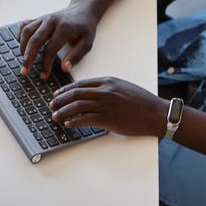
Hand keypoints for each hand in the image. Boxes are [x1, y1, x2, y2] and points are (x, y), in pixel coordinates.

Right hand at [18, 0, 99, 78]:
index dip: (46, 64)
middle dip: (28, 57)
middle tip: (24, 71)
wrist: (83, 9)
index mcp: (64, 27)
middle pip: (35, 39)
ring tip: (24, 61)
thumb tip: (65, 68)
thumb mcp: (87, 42)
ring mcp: (44, 18)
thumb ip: (76, 55)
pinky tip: (22, 45)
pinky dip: (20, 35)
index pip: (51, 48)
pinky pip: (24, 25)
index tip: (43, 76)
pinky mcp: (39, 17)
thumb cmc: (85, 27)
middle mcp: (52, 20)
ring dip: (23, 47)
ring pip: (27, 31)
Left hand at [49, 76, 166, 137]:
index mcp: (108, 81)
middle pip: (76, 94)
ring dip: (64, 111)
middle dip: (61, 100)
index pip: (81, 84)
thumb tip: (90, 94)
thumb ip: (106, 88)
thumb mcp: (122, 87)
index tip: (57, 94)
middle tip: (51, 105)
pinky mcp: (108, 119)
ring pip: (78, 106)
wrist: (154, 112)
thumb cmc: (140, 101)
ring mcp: (106, 105)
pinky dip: (75, 121)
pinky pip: (86, 119)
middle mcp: (105, 91)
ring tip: (55, 116)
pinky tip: (68, 124)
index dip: (66, 89)